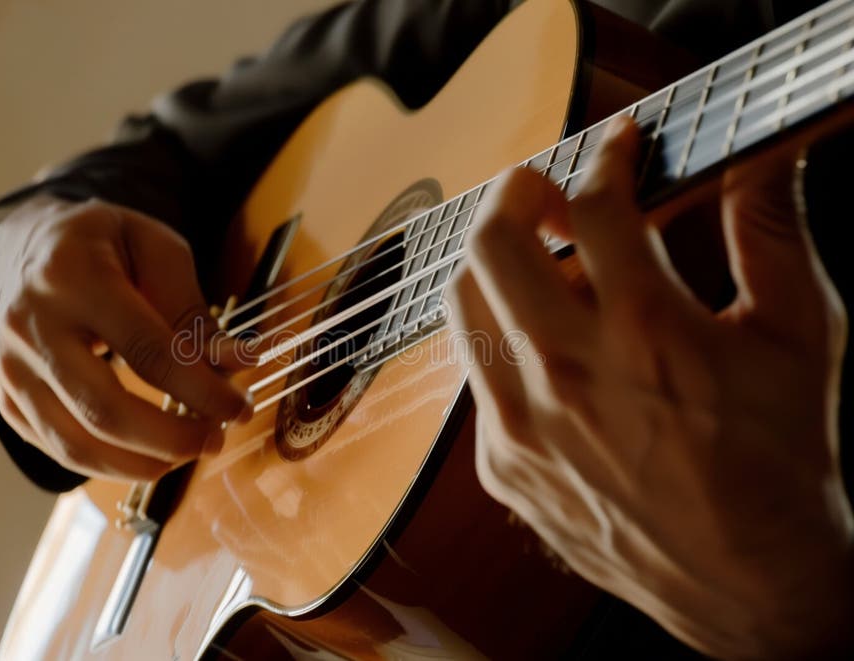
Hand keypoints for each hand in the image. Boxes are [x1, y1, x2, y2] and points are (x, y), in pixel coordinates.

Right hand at [0, 195, 250, 481]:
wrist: (21, 243)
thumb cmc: (102, 244)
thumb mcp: (155, 249)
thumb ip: (192, 310)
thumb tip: (239, 364)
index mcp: (73, 277)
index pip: (146, 350)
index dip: (199, 389)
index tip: (239, 408)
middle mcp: (30, 326)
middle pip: (104, 410)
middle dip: (171, 438)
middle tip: (215, 439)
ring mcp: (10, 367)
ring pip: (74, 443)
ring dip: (141, 463)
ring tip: (188, 452)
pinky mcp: (6, 398)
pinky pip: (56, 449)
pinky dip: (108, 463)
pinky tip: (148, 454)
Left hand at [448, 117, 853, 658]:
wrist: (748, 581)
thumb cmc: (778, 460)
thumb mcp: (797, 335)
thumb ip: (769, 232)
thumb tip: (762, 160)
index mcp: (645, 332)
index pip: (595, 206)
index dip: (605, 157)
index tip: (615, 146)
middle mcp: (567, 375)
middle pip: (491, 242)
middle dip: (514, 193)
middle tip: (546, 193)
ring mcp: (522, 425)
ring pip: (463, 303)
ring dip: (494, 263)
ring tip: (538, 260)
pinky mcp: (501, 462)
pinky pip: (476, 374)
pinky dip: (502, 339)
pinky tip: (545, 347)